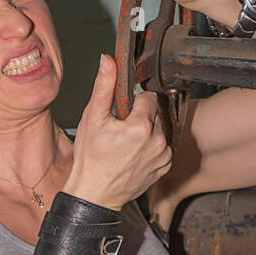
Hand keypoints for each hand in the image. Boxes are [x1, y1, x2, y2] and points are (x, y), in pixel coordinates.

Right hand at [62, 55, 172, 210]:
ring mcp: (163, 155)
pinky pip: (163, 145)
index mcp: (141, 126)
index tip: (121, 113)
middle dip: (140, 116)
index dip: (133, 102)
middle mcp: (158, 141)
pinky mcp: (165, 166)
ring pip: (160, 128)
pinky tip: (135, 154)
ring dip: (147, 131)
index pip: (148, 97)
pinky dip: (152, 146)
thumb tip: (108, 60)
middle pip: (156, 112)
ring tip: (127, 143)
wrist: (95, 194)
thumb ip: (104, 87)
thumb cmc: (91, 158)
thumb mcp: (92, 119)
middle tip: (121, 130)